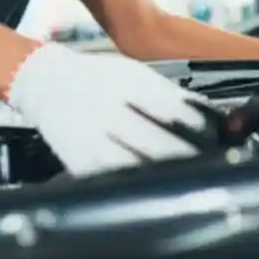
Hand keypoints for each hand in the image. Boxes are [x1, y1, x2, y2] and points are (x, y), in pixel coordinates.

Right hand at [7, 42, 209, 176]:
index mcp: (124, 85)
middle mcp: (107, 109)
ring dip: (159, 175)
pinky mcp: (76, 159)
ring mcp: (90, 137)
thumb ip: (165, 92)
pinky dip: (130, 184)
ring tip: (180, 179)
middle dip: (184, 156)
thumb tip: (203, 114)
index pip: (169, 107)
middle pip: (154, 141)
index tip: (213, 137)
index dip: (195, 126)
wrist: (45, 81)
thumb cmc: (95, 76)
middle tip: (205, 165)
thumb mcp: (131, 72)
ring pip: (132, 165)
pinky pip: (108, 178)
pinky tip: (147, 187)